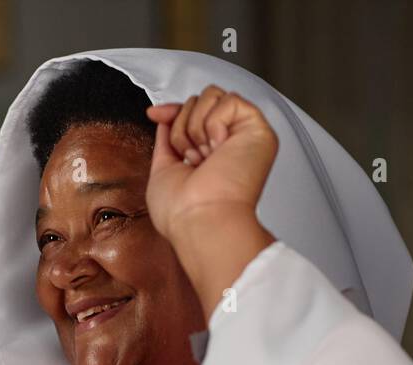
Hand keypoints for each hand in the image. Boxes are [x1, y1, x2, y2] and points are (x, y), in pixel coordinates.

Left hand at [145, 86, 277, 244]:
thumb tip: (165, 113)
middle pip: (200, 100)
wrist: (198, 221)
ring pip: (213, 96)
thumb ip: (167, 140)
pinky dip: (214, 123)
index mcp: (209, 154)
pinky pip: (230, 100)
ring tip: (204, 157)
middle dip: (183, 127)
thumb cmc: (180, 211)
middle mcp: (228, 143)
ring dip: (196, 127)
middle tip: (192, 159)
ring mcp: (244, 136)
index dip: (174, 111)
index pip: (193, 113)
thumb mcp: (163, 169)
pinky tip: (218, 149)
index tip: (155, 115)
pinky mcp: (258, 130)